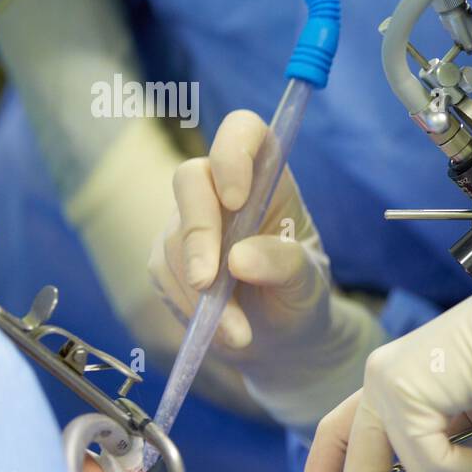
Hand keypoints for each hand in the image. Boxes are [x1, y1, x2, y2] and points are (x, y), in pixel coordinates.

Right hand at [148, 109, 379, 426]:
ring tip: (240, 333)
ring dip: (199, 288)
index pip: (243, 132)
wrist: (279, 339)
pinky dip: (188, 305)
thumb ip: (286, 265)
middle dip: (199, 232)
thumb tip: (240, 259)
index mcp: (268, 178)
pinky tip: (221, 331)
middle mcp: (222, 190)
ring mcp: (189, 221)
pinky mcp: (168, 258)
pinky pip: (163, 272)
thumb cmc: (299, 297)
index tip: (237, 198)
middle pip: (190, 180)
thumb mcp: (308, 285)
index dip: (233, 152)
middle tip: (211, 282)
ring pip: (173, 236)